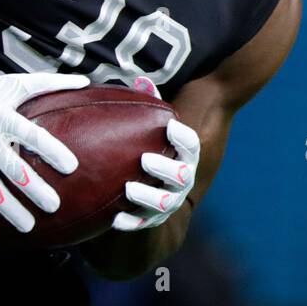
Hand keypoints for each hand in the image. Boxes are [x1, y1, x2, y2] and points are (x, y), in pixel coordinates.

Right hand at [0, 63, 86, 238]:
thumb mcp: (17, 83)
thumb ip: (50, 83)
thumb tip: (85, 81)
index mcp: (4, 117)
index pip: (32, 136)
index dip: (52, 151)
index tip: (72, 167)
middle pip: (12, 168)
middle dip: (33, 189)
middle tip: (54, 205)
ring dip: (8, 209)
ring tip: (28, 226)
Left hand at [112, 77, 200, 231]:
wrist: (154, 191)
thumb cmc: (151, 150)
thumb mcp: (153, 131)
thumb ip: (149, 107)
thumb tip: (141, 81)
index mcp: (185, 156)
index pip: (191, 145)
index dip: (183, 137)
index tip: (170, 126)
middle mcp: (182, 180)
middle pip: (181, 176)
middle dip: (164, 169)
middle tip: (144, 160)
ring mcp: (170, 202)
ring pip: (164, 203)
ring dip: (147, 197)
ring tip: (128, 190)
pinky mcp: (153, 220)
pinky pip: (145, 224)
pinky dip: (132, 223)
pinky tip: (115, 220)